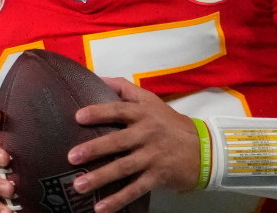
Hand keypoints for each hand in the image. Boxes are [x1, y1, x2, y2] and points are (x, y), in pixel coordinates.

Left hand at [66, 77, 199, 212]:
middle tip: (72, 156)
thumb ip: (123, 88)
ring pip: (123, 168)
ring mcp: (152, 157)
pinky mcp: (158, 176)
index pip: (118, 110)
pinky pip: (135, 189)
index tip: (78, 117)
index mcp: (143, 114)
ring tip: (78, 185)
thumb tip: (97, 77)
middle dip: (94, 149)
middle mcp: (146, 134)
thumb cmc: (170, 123)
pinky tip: (100, 208)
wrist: (205, 148)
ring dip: (100, 177)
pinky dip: (118, 199)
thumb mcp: (150, 100)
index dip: (98, 112)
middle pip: (117, 141)